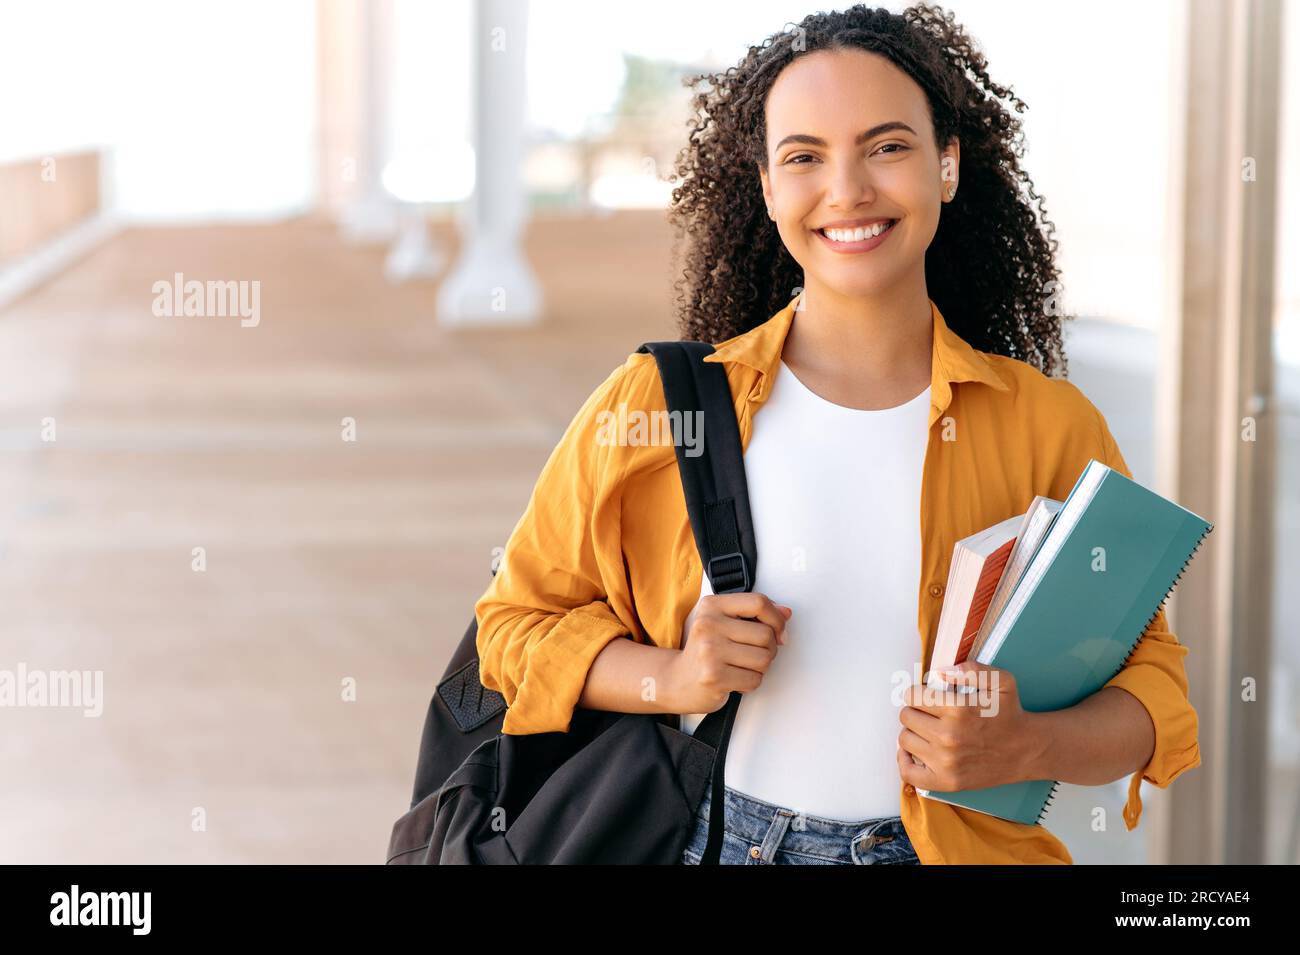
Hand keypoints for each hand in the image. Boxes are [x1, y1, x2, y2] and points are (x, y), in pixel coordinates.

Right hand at [665, 592, 791, 713]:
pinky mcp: (714, 677)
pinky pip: (754, 679)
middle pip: (766, 634)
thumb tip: (785, 613)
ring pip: (764, 658)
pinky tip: (736, 677)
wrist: (677, 680)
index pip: (758, 602)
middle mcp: (708, 625)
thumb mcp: (724, 622)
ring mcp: (710, 651)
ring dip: (761, 667)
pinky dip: (751, 682)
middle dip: (769, 648)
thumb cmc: (704, 651)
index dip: (777, 619)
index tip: (779, 630)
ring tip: (743, 665)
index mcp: (711, 606)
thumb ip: (755, 614)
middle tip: (754, 653)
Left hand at [896, 661, 1043, 791]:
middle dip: (915, 711)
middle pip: (906, 716)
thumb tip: (941, 672)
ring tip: (928, 731)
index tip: (927, 697)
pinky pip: (909, 773)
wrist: (1027, 750)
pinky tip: (912, 752)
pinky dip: (905, 761)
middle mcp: (949, 736)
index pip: (912, 695)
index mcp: (958, 709)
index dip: (918, 693)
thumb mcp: (1001, 681)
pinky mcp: (947, 781)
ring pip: (905, 739)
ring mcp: (946, 762)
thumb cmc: (1010, 715)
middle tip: (930, 714)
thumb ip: (972, 669)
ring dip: (913, 733)